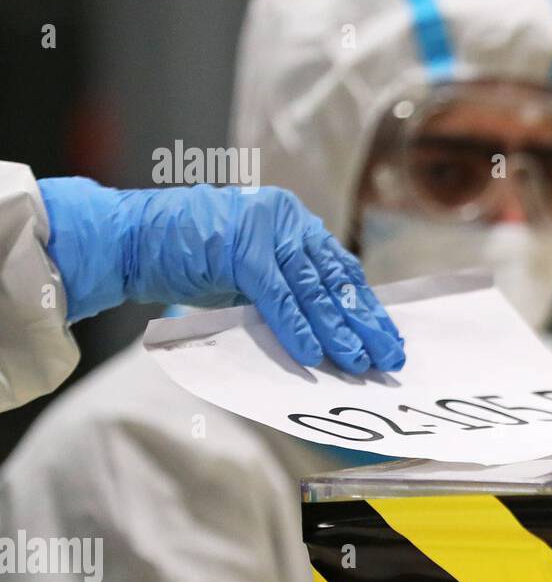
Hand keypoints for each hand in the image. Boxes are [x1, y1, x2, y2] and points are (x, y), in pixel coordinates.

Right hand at [40, 177, 404, 372]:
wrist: (131, 238)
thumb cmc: (187, 256)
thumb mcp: (250, 270)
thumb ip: (288, 287)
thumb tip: (329, 329)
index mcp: (293, 221)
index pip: (340, 268)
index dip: (365, 305)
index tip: (388, 335)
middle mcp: (288, 220)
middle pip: (335, 279)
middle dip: (364, 322)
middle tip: (389, 355)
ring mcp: (266, 231)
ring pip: (313, 290)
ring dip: (338, 331)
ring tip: (359, 361)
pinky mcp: (243, 249)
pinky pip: (278, 296)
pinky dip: (296, 327)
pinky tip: (314, 354)